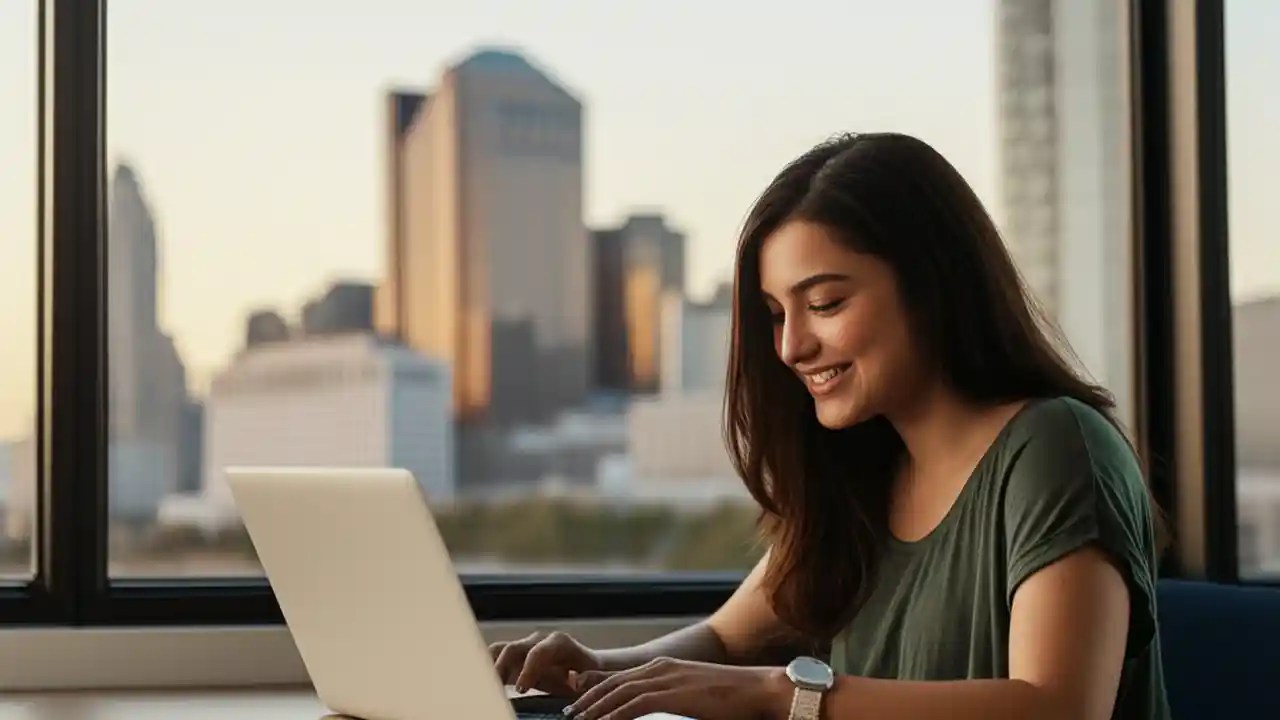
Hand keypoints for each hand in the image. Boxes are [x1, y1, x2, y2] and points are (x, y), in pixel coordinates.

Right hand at [490, 631, 602, 696]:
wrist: (587, 667)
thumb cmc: (590, 674)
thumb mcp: (592, 676)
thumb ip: (585, 678)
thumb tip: (575, 682)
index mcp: (559, 643)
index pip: (539, 652)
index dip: (528, 669)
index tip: (521, 689)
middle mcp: (538, 641)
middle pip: (512, 649)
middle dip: (501, 669)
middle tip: (495, 690)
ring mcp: (523, 647)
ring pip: (498, 651)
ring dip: (488, 667)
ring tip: (481, 685)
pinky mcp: (513, 658)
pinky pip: (493, 658)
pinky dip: (485, 669)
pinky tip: (479, 685)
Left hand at [564, 657, 792, 719]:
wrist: (757, 689)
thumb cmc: (731, 698)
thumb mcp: (693, 695)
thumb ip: (671, 698)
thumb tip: (659, 708)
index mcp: (664, 667)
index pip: (621, 677)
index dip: (597, 689)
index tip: (580, 703)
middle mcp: (661, 668)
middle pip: (613, 682)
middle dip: (588, 698)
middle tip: (569, 713)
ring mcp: (666, 678)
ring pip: (619, 693)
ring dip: (594, 708)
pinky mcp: (673, 693)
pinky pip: (635, 705)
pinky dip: (615, 715)